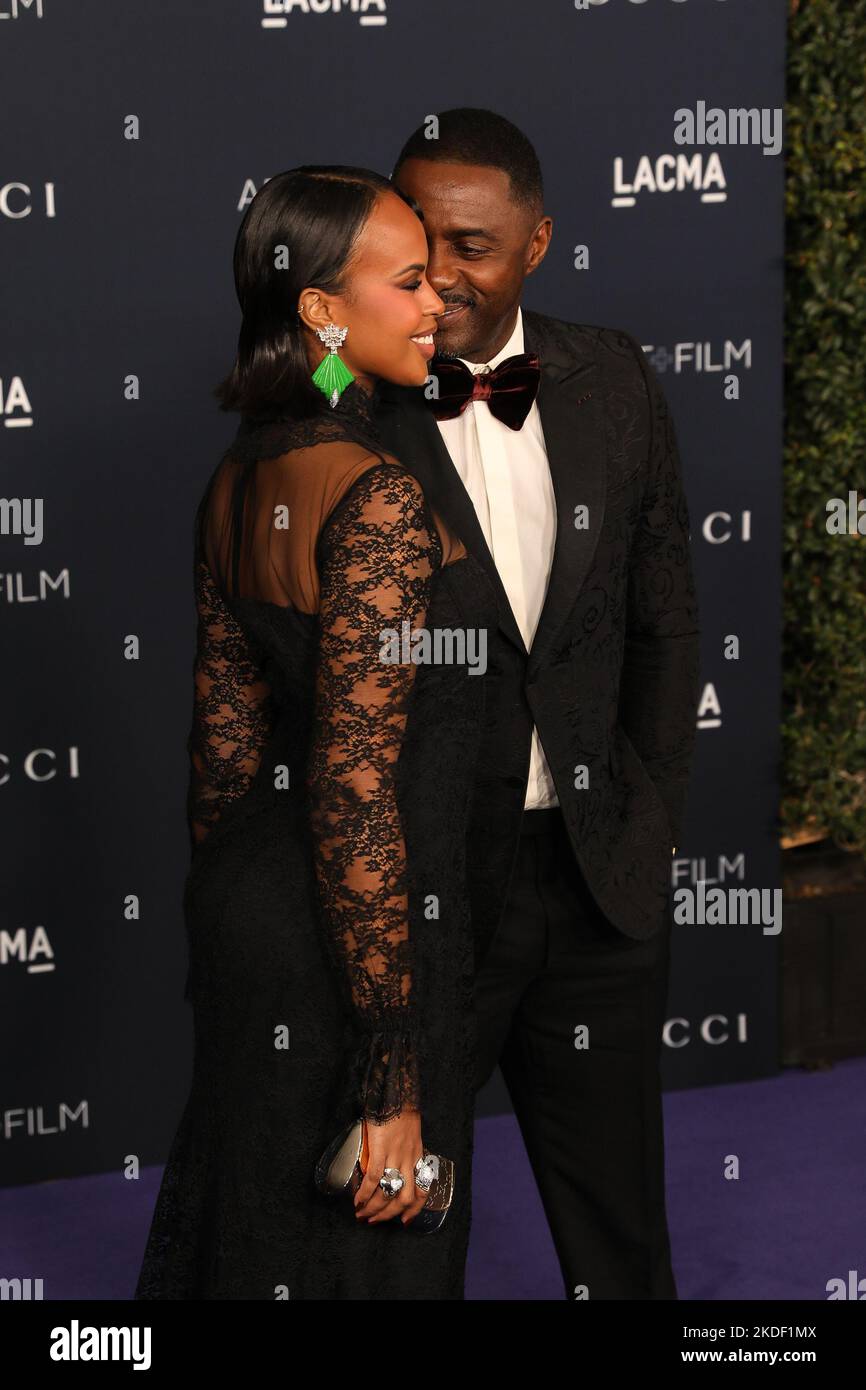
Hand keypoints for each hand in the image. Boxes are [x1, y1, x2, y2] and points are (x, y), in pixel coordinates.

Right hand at [353, 1108, 427, 1226]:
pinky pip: (374, 1178)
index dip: (414, 1209)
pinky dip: (365, 1193)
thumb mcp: (408, 1134)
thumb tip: (385, 1167)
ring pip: (389, 1192)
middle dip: (389, 1215)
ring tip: (362, 1214)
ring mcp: (396, 1155)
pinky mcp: (381, 1149)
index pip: (422, 1189)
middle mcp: (409, 1159)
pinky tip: (357, 1200)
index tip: (404, 1221)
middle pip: (404, 1198)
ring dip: (375, 1208)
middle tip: (374, 1221)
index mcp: (417, 1156)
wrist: (395, 1092)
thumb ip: (401, 1152)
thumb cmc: (400, 1110)